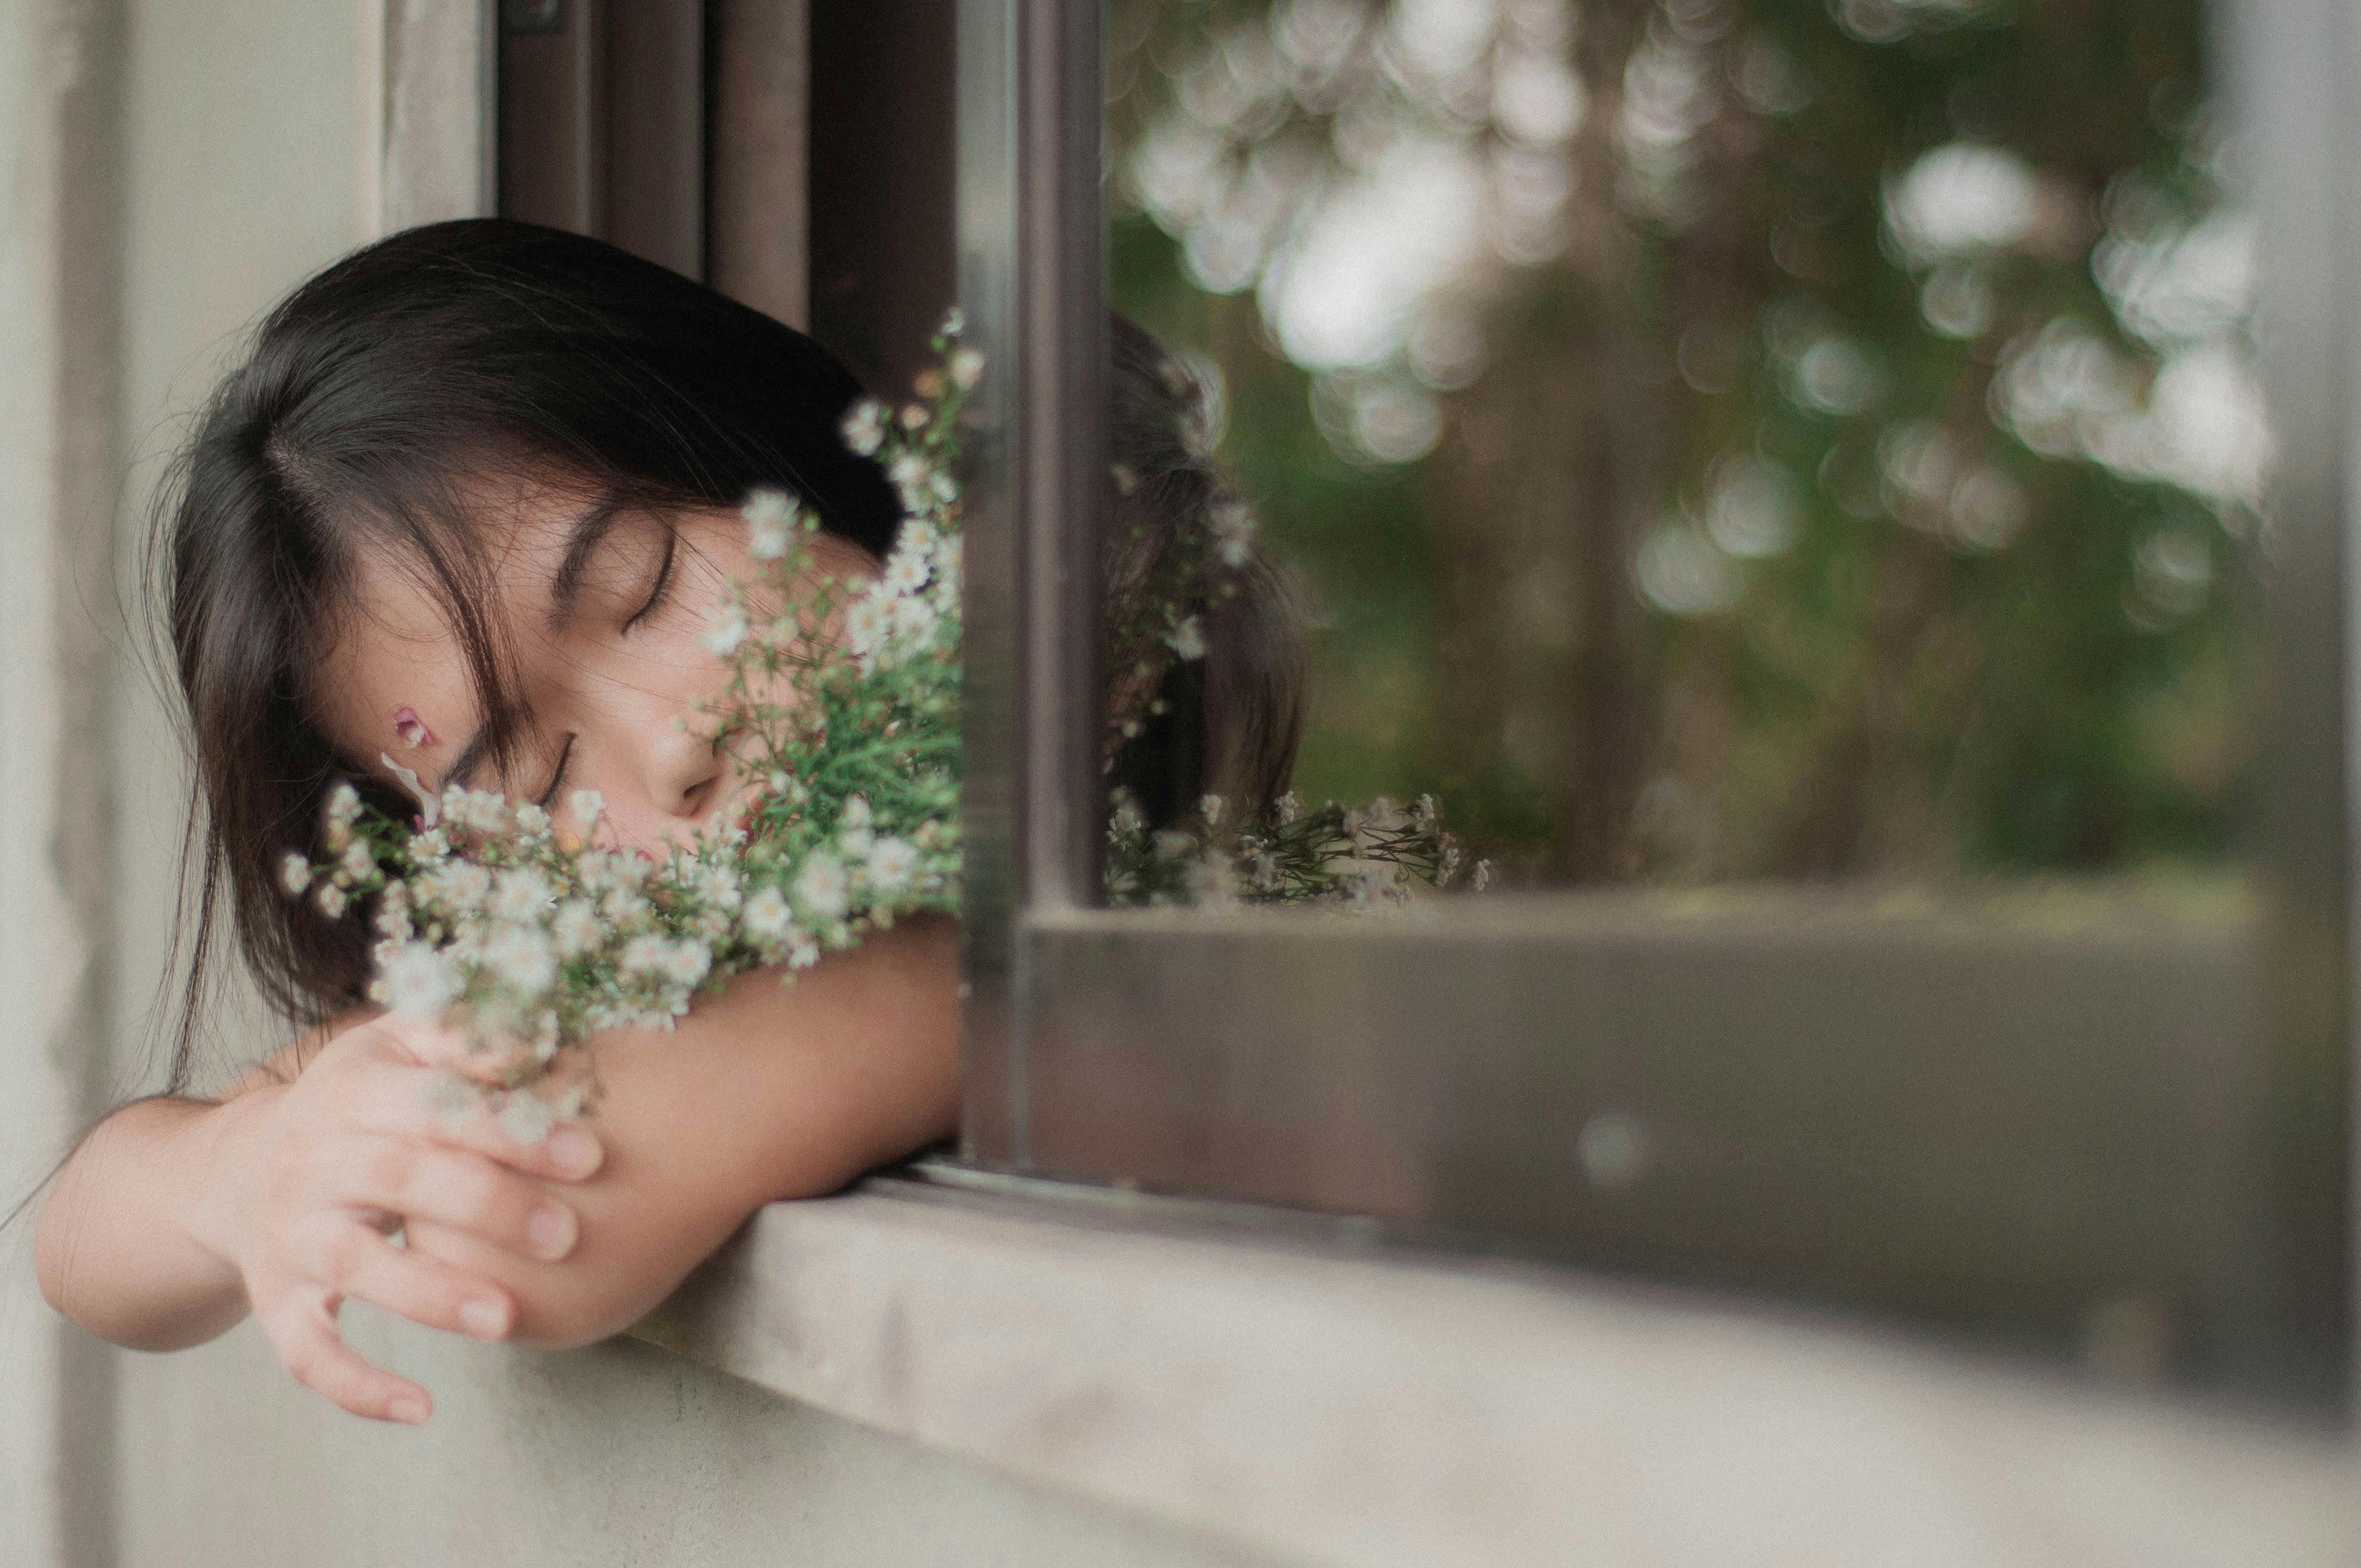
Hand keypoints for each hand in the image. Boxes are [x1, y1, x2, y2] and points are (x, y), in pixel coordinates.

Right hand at [184, 1014, 603, 1423]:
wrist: (238, 1166)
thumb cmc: (361, 1098)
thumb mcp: (399, 1045)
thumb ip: (469, 1034)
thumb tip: (548, 1029)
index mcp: (351, 1088)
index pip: (435, 1106)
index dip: (511, 1129)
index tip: (589, 1156)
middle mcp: (311, 1159)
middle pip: (400, 1179)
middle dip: (487, 1207)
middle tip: (566, 1235)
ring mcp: (289, 1235)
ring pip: (355, 1266)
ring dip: (430, 1293)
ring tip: (505, 1318)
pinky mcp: (275, 1301)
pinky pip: (307, 1353)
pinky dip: (357, 1386)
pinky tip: (422, 1409)